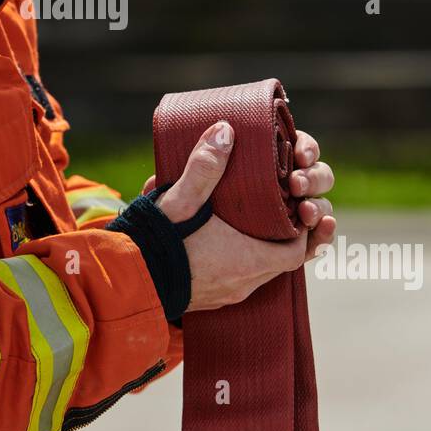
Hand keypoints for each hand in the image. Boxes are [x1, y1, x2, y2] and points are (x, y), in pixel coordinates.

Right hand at [141, 121, 335, 311]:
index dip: (304, 232)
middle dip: (286, 238)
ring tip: (254, 225)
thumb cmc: (156, 243)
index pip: (295, 251)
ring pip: (258, 274)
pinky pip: (236, 282)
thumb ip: (204, 166)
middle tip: (283, 212)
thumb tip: (225, 130)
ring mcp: (225, 295)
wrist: (126, 282)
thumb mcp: (181, 199)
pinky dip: (240, 263)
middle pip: (280, 263)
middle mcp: (242, 284)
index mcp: (247, 261)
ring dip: (261, 250)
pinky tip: (225, 244)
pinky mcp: (208, 300)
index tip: (300, 210)